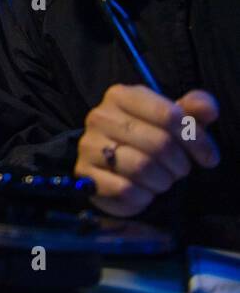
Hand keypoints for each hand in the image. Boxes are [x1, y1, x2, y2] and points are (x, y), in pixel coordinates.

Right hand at [75, 84, 219, 216]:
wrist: (112, 165)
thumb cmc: (149, 137)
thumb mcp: (173, 118)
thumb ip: (195, 108)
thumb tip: (208, 110)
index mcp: (120, 95)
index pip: (169, 115)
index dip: (196, 139)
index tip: (208, 157)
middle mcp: (99, 117)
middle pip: (159, 143)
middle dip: (180, 163)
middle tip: (181, 170)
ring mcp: (88, 145)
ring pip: (142, 167)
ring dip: (163, 180)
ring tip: (163, 180)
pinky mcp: (85, 175)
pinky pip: (125, 190)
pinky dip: (143, 196)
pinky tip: (144, 191)